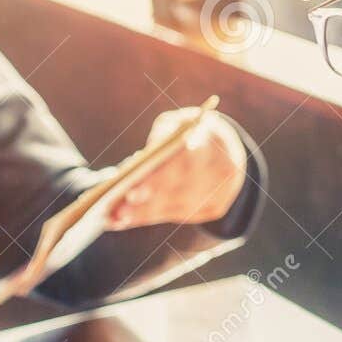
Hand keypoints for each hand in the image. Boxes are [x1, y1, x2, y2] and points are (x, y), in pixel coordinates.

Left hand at [106, 109, 247, 229]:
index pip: (184, 163)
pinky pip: (179, 215)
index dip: (158, 179)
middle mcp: (221, 171)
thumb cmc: (189, 131)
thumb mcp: (175, 122)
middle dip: (147, 203)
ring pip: (177, 208)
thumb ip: (159, 137)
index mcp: (212, 143)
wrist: (226, 147)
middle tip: (117, 212)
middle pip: (180, 191)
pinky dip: (152, 217)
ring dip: (144, 215)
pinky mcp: (215, 208)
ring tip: (115, 217)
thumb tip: (134, 167)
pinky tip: (128, 219)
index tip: (130, 191)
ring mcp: (220, 193)